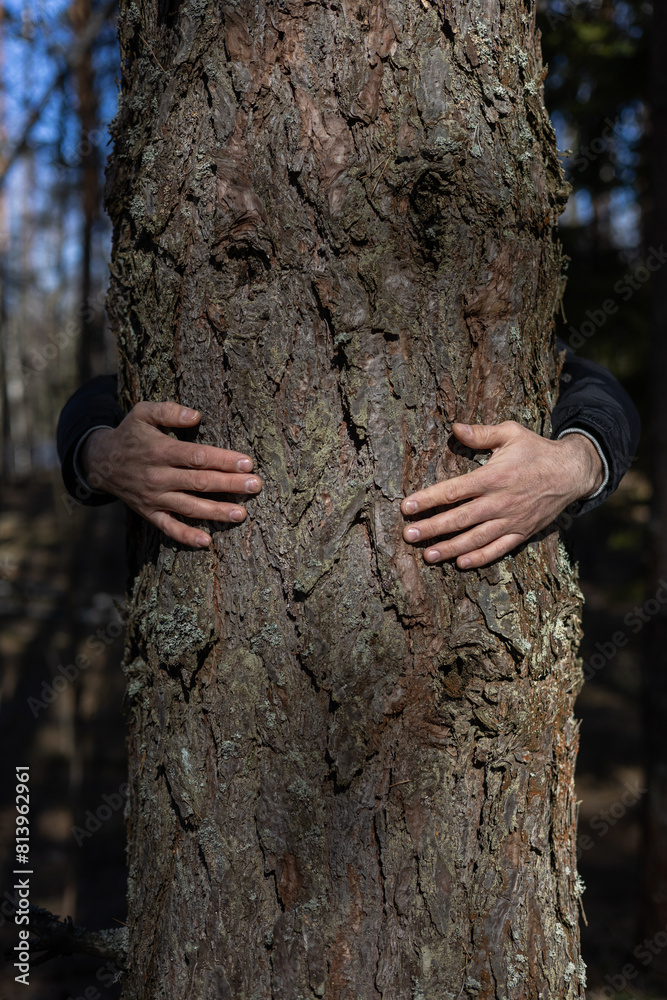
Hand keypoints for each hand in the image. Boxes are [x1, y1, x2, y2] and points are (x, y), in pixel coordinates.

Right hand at [80, 402, 261, 548]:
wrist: (100, 462)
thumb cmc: (130, 434)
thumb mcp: (143, 413)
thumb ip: (168, 411)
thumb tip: (196, 415)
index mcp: (161, 451)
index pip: (198, 457)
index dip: (224, 460)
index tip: (247, 463)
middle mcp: (158, 476)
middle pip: (200, 483)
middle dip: (230, 485)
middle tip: (255, 486)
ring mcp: (154, 498)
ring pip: (189, 507)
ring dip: (216, 512)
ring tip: (241, 514)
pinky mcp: (149, 513)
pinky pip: (168, 527)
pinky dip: (186, 537)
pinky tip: (206, 542)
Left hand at [401, 421, 603, 569]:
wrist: (571, 472)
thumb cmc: (536, 450)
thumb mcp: (511, 433)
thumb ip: (482, 434)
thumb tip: (455, 428)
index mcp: (493, 477)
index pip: (453, 490)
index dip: (428, 499)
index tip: (407, 506)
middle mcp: (500, 501)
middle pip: (459, 519)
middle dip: (431, 528)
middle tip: (408, 535)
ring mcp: (511, 520)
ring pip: (475, 538)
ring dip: (450, 548)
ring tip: (427, 555)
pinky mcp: (522, 532)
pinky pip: (499, 549)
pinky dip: (480, 557)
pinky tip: (461, 563)